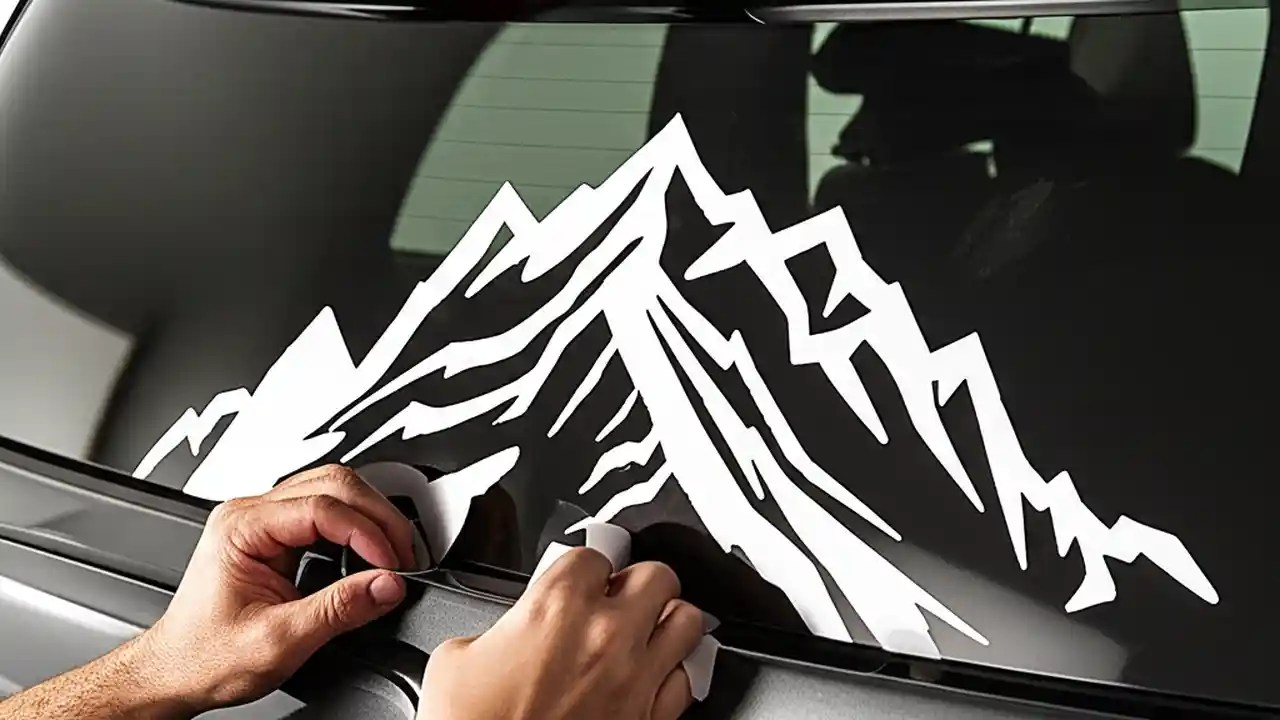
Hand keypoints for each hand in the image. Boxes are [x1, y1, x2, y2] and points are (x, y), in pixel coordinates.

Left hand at [139, 465, 417, 712]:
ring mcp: (262, 521)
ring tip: (394, 554)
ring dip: (372, 518)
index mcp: (240, 529)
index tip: (393, 564)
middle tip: (405, 556)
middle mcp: (249, 514)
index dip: (367, 533)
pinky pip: (327, 510)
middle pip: (333, 484)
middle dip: (379, 517)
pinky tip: (371, 552)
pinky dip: (358, 527)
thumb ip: (338, 610)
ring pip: (334, 489)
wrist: (176, 673)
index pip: (321, 508)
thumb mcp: (278, 642)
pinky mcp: (276, 534)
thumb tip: (387, 585)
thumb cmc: (206, 657)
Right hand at [421, 548, 706, 719]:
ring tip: (648, 628)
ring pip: (686, 620)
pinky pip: (688, 679)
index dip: (583, 568)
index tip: (578, 580)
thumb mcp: (456, 660)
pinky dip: (674, 673)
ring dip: (667, 620)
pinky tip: (655, 674)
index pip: (592, 554)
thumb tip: (510, 633)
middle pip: (655, 575)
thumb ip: (497, 629)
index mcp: (556, 605)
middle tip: (619, 597)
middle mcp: (606, 635)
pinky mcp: (651, 719)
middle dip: (636, 584)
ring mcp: (635, 678)